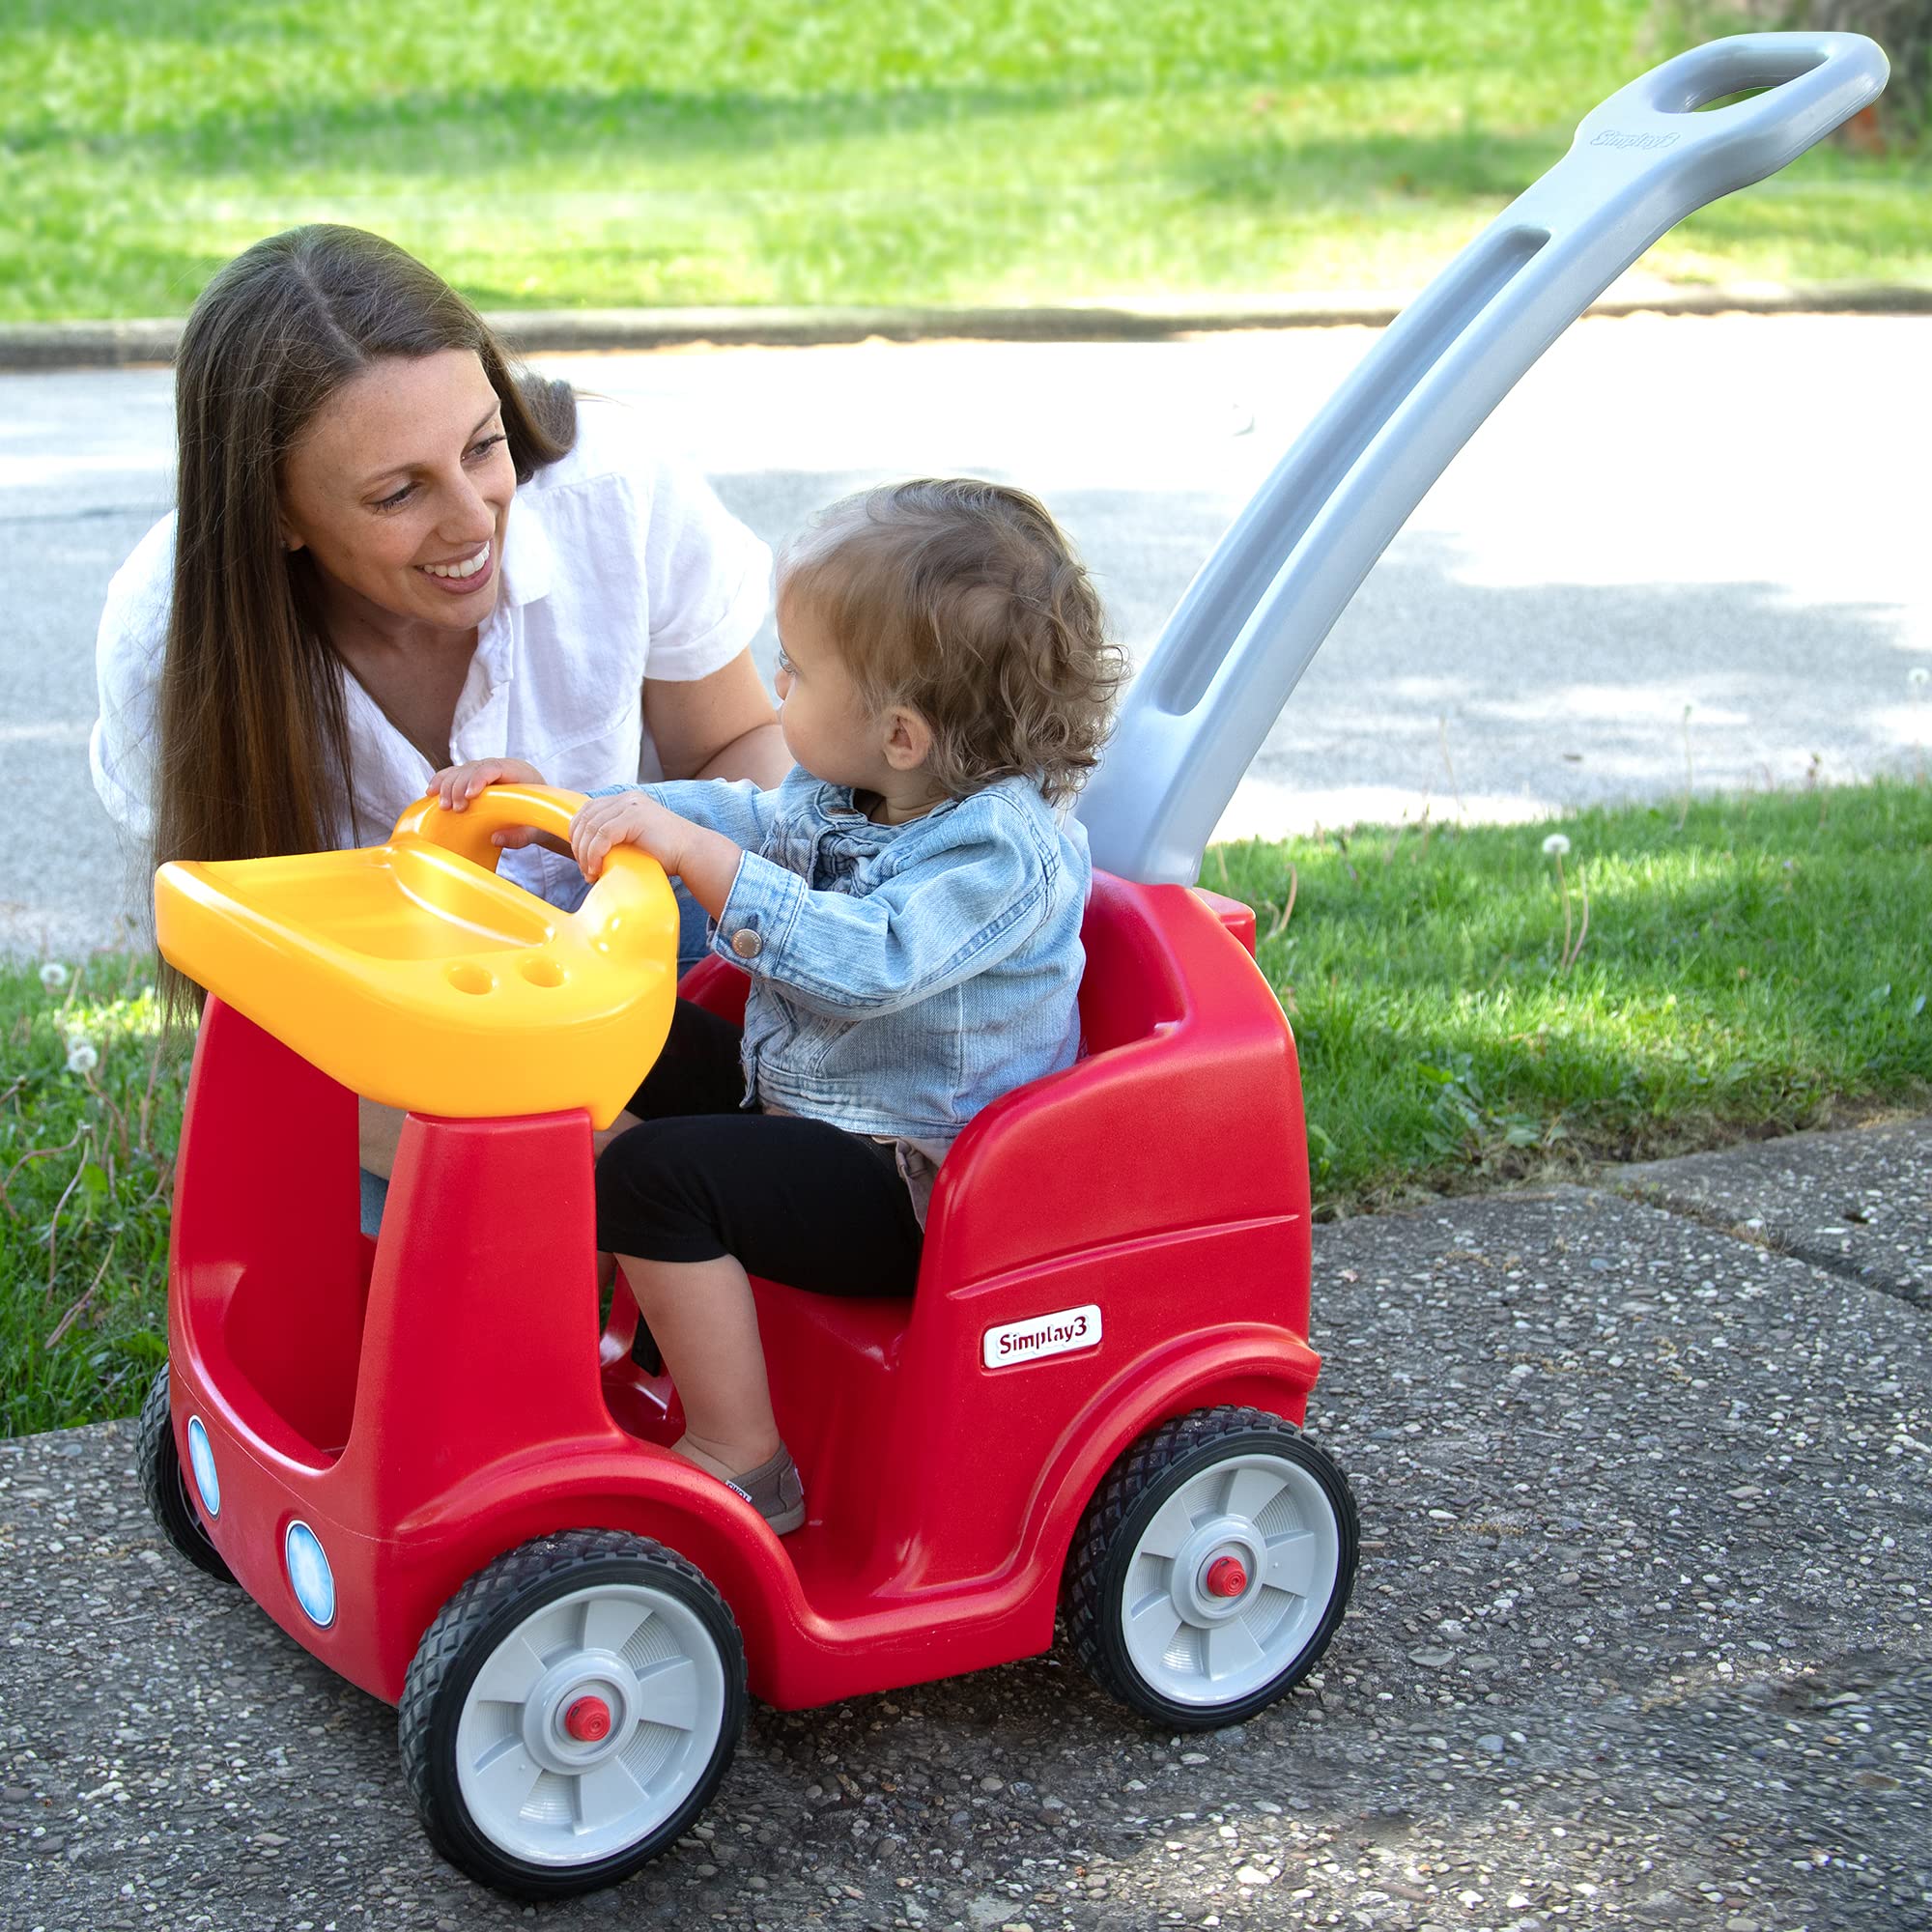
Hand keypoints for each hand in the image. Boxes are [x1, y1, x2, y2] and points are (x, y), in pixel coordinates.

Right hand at [427, 757, 567, 851]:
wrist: (540, 812)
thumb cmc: (539, 819)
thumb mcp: (535, 831)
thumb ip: (520, 836)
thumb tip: (496, 838)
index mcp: (519, 772)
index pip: (496, 767)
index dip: (480, 778)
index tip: (470, 795)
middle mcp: (500, 768)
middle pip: (474, 768)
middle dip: (460, 786)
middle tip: (456, 808)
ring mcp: (485, 771)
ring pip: (461, 770)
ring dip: (448, 786)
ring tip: (443, 806)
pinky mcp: (474, 778)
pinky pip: (454, 774)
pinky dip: (441, 781)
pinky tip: (431, 792)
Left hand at [569, 791, 694, 881]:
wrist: (692, 853)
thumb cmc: (666, 854)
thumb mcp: (634, 839)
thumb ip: (615, 837)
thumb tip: (587, 853)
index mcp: (625, 800)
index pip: (587, 810)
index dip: (576, 834)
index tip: (580, 858)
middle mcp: (626, 798)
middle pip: (585, 817)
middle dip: (578, 846)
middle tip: (585, 869)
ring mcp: (630, 805)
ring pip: (591, 827)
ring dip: (585, 854)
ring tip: (590, 873)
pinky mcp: (634, 817)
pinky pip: (602, 835)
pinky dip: (594, 854)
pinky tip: (597, 869)